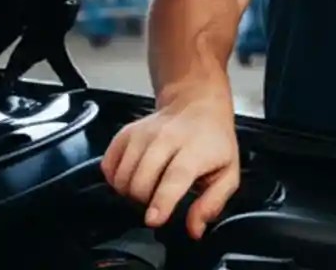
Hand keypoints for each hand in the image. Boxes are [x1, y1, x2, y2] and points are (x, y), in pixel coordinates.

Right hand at [100, 78, 238, 238]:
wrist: (197, 106)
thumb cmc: (213, 142)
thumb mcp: (227, 172)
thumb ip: (213, 203)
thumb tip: (195, 229)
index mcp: (196, 149)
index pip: (175, 176)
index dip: (162, 200)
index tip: (153, 219)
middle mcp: (167, 138)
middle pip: (142, 180)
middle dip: (145, 201)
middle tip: (158, 200)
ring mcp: (143, 133)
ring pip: (123, 176)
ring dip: (130, 193)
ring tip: (148, 189)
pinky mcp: (126, 133)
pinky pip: (108, 165)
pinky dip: (116, 180)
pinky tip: (132, 178)